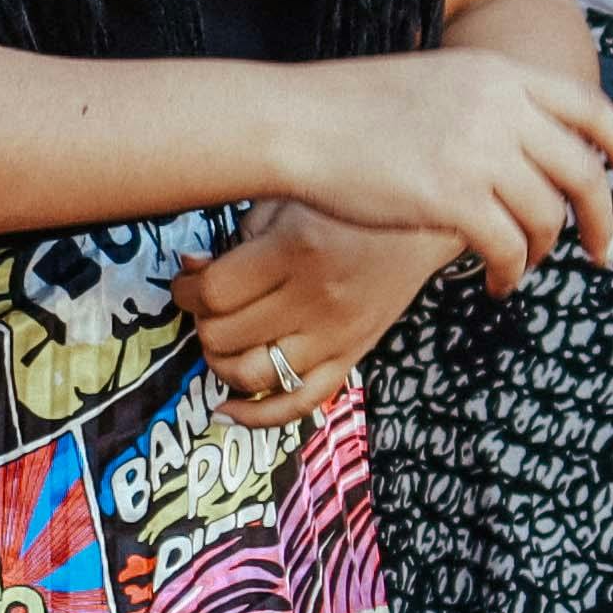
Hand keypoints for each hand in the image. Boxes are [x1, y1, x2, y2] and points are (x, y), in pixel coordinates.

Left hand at [179, 201, 452, 431]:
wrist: (428, 220)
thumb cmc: (351, 199)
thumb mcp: (291, 196)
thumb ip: (239, 234)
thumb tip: (189, 268)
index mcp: (296, 250)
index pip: (215, 292)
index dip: (185, 291)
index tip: (184, 282)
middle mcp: (316, 301)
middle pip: (225, 336)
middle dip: (201, 322)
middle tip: (206, 304)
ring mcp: (336, 336)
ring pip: (253, 375)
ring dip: (220, 363)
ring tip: (220, 340)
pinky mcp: (352, 357)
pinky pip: (299, 403)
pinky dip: (257, 416)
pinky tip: (227, 409)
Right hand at [274, 48, 612, 284]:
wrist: (298, 123)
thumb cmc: (349, 109)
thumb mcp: (434, 83)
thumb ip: (486, 106)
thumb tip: (524, 154)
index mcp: (498, 73)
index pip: (589, 107)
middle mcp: (502, 107)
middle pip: (583, 171)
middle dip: (602, 219)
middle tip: (604, 253)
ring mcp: (480, 152)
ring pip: (548, 216)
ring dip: (544, 251)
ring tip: (524, 267)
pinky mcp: (455, 198)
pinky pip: (509, 247)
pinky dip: (511, 272)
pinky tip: (496, 283)